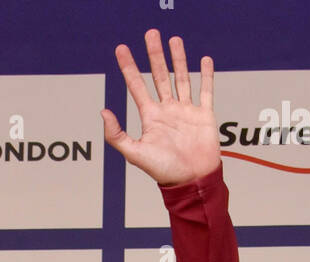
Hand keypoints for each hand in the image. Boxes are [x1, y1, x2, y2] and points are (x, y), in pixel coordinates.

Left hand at [102, 31, 219, 185]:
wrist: (192, 181)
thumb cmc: (164, 172)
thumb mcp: (135, 154)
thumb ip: (117, 135)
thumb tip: (103, 112)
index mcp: (151, 118)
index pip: (137, 86)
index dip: (129, 67)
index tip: (121, 49)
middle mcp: (168, 111)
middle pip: (159, 76)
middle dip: (154, 55)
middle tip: (150, 33)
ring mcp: (186, 111)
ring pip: (181, 78)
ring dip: (178, 59)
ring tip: (174, 40)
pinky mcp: (204, 115)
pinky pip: (205, 90)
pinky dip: (206, 75)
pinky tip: (204, 60)